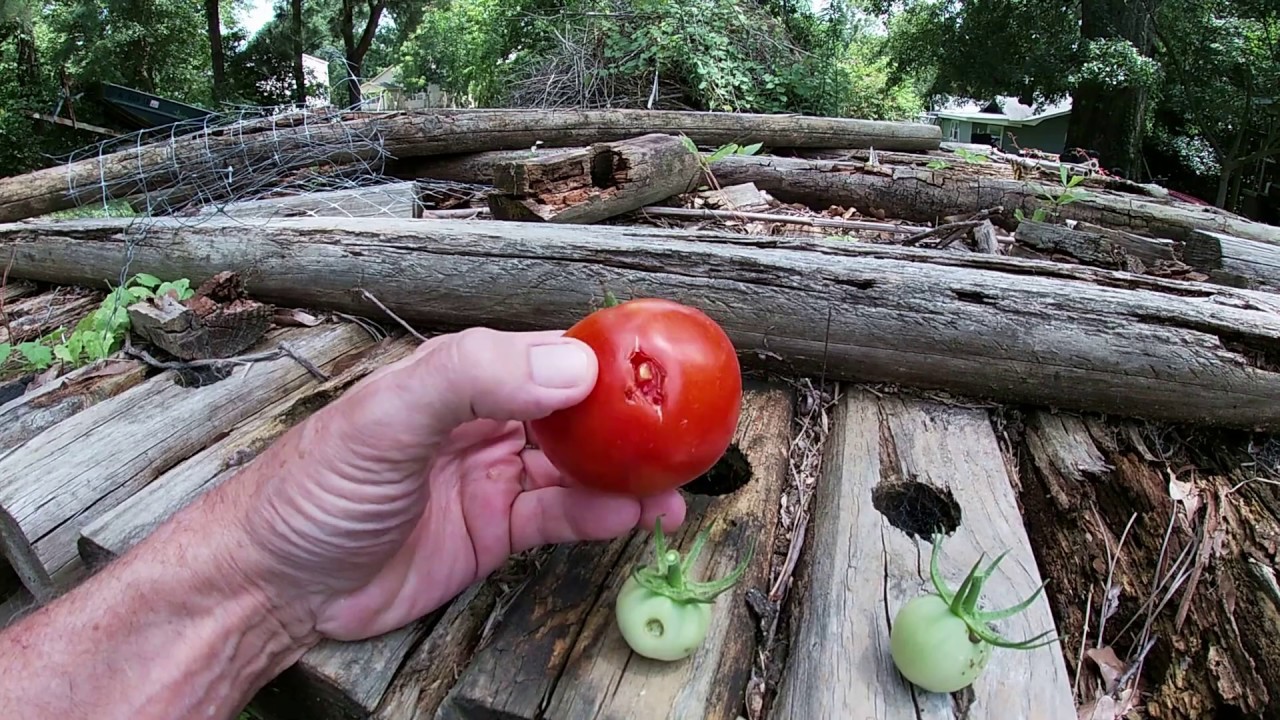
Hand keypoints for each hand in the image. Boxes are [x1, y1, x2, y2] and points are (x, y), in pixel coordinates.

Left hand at [226, 327, 686, 642]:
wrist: (274, 585)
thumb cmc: (311, 488)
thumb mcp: (386, 416)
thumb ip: (471, 377)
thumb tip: (569, 367)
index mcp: (458, 378)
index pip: (546, 355)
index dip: (603, 359)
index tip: (658, 365)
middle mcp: (481, 422)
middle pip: (574, 414)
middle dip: (628, 423)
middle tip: (682, 432)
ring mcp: (489, 477)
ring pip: (576, 469)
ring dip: (625, 478)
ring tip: (671, 488)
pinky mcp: (493, 532)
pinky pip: (558, 518)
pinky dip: (597, 517)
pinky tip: (627, 518)